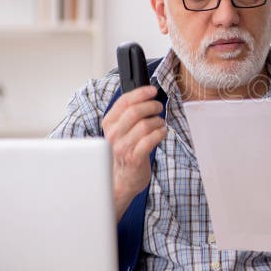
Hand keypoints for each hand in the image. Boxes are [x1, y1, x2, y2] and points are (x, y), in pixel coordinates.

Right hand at [102, 85, 166, 218]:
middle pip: (135, 111)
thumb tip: (146, 94)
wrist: (121, 179)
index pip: (124, 101)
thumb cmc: (124, 151)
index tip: (152, 90)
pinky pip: (151, 139)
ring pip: (145, 125)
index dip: (140, 93)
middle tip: (158, 108)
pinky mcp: (135, 158)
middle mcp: (113, 135)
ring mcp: (123, 147)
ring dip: (158, 121)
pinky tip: (162, 133)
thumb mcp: (120, 130)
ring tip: (160, 124)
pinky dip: (161, 133)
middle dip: (151, 106)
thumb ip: (128, 113)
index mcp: (109, 123)